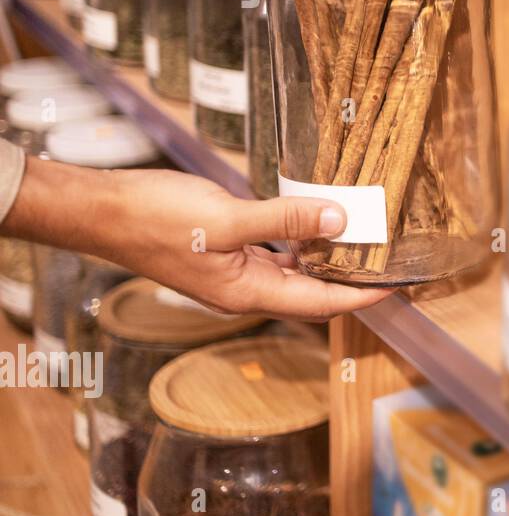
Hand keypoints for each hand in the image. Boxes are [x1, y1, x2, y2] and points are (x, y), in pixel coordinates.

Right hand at [5, 161, 393, 320]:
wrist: (103, 211)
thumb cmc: (155, 218)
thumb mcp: (226, 217)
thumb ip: (283, 220)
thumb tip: (337, 221)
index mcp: (247, 292)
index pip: (322, 304)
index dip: (364, 297)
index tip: (399, 286)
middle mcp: (245, 290)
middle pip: (313, 295)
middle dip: (353, 283)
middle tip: (391, 263)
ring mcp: (234, 274)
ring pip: (295, 275)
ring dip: (328, 262)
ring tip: (364, 243)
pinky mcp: (225, 253)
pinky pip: (274, 255)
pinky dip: (300, 245)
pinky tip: (316, 225)